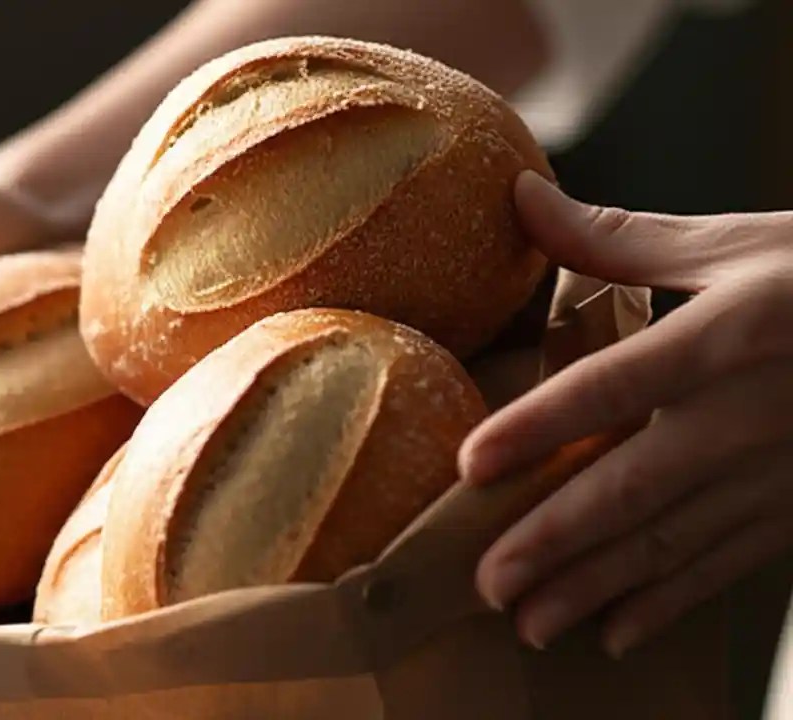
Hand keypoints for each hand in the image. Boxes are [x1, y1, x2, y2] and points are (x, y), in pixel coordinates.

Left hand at [462, 171, 792, 656]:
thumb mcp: (738, 244)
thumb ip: (620, 239)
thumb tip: (522, 198)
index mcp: (724, 338)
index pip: (613, 385)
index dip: (540, 426)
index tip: (472, 465)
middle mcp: (747, 415)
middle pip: (633, 488)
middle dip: (554, 541)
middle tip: (485, 584)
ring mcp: (776, 472)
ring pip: (672, 542)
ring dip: (596, 587)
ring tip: (529, 624)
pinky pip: (725, 564)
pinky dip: (668, 602)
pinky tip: (615, 630)